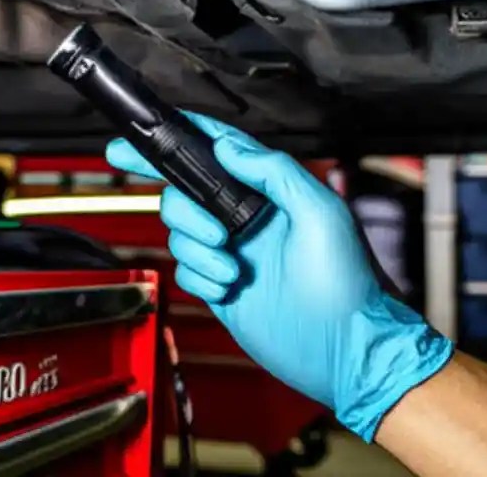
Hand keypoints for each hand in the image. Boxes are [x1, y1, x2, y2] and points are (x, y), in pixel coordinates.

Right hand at [106, 113, 452, 440]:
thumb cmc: (345, 283)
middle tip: (216, 234)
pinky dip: (201, 277)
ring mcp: (230, 250)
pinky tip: (231, 288)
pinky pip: (185, 269)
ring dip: (200, 251)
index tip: (140, 137)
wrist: (343, 348)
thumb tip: (229, 147)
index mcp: (268, 191)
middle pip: (183, 192)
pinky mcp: (219, 284)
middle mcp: (245, 216)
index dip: (178, 139)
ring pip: (180, 232)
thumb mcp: (320, 212)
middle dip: (188, 211)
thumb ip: (275, 171)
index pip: (216, 150)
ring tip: (233, 269)